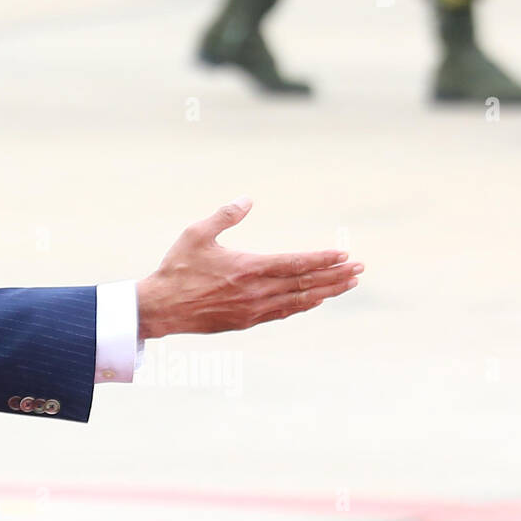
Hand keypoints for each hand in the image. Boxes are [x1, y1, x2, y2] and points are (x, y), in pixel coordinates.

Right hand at [136, 197, 361, 338]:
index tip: (344, 254)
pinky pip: (284, 313)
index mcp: (248, 268)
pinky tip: (316, 300)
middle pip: (306, 284)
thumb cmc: (176, 268)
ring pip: (301, 301)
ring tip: (348, 284)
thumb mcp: (196, 234)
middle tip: (360, 269)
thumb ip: (225, 216)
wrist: (161, 308)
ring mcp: (254, 309)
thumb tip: (248, 198)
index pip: (295, 263)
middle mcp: (257, 291)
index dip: (322, 259)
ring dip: (328, 291)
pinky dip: (304, 305)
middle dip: (336, 275)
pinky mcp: (247, 321)